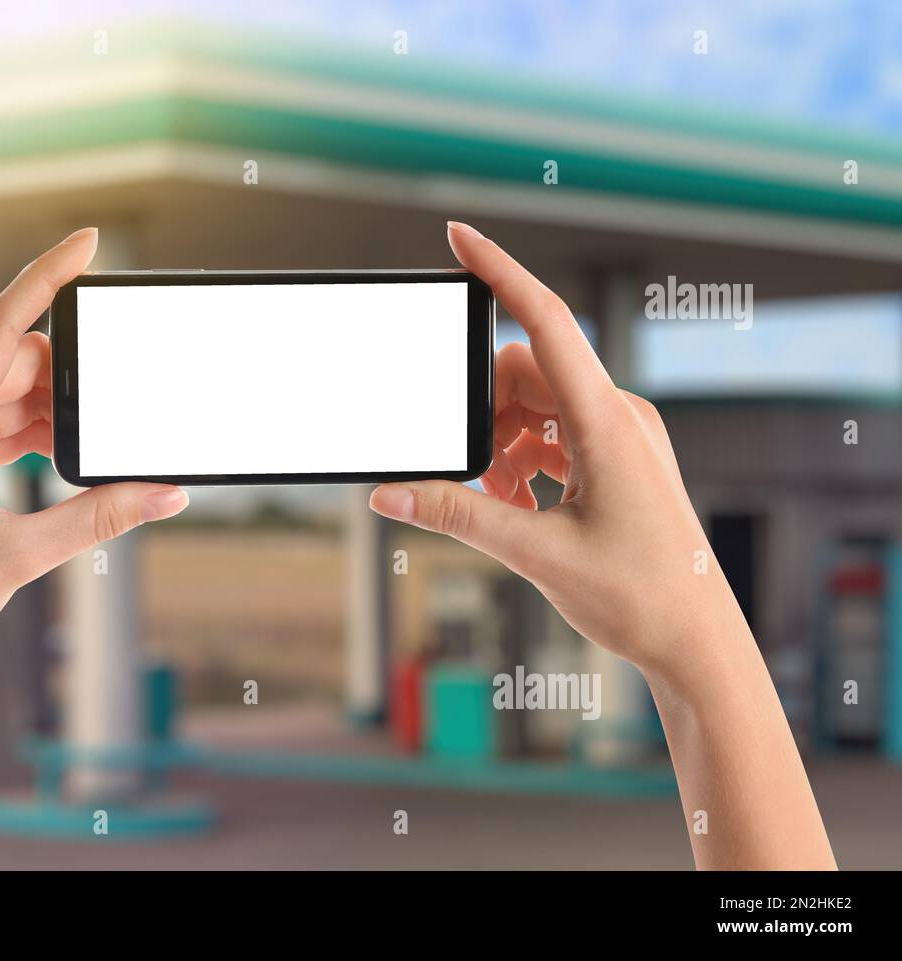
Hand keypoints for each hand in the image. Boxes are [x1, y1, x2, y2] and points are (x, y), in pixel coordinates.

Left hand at [0, 227, 188, 680]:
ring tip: (93, 458)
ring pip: (7, 394)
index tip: (89, 241)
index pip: (1, 324)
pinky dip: (31, 435)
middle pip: (17, 362)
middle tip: (119, 420)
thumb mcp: (21, 556)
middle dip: (73, 384)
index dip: (47, 276)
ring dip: (54, 416)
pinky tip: (62, 464)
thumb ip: (100, 517)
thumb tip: (166, 494)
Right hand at [371, 221, 740, 681]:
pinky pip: (558, 429)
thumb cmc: (638, 596)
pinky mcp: (620, 456)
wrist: (698, 639)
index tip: (458, 235)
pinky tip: (521, 502)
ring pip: (539, 404)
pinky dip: (526, 456)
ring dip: (503, 441)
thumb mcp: (535, 553)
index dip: (500, 270)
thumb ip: (457, 515)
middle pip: (526, 373)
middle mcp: (619, 414)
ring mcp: (623, 433)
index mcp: (607, 422)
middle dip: (483, 412)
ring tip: (499, 500)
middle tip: (469, 473)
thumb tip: (391, 492)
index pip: (546, 322)